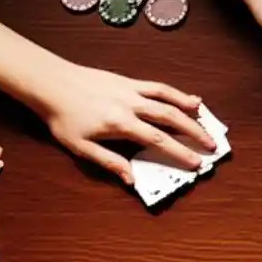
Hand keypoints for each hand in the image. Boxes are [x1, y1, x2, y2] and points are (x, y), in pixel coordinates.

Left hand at [31, 63, 215, 184]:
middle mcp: (131, 105)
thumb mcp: (80, 146)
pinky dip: (176, 93)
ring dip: (190, 111)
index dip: (179, 152)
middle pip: (170, 118)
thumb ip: (108, 162)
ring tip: (206, 121)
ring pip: (168, 99)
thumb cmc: (62, 117)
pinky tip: (190, 99)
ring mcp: (132, 90)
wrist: (50, 82)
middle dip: (193, 133)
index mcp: (120, 124)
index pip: (157, 140)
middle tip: (211, 146)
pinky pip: (158, 86)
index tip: (196, 163)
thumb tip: (131, 179)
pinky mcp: (129, 82)